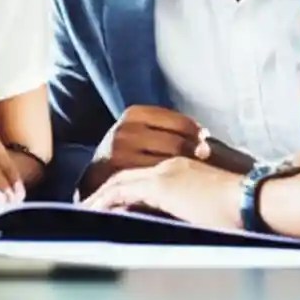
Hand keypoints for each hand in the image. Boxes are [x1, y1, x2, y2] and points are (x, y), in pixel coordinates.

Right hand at [81, 105, 201, 195]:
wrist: (94, 176)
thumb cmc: (125, 151)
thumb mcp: (139, 130)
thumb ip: (165, 128)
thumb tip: (205, 134)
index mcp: (134, 114)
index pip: (179, 122)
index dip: (196, 133)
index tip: (204, 141)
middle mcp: (126, 131)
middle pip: (177, 143)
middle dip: (193, 152)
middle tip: (201, 159)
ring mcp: (122, 154)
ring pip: (169, 162)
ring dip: (183, 168)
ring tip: (189, 172)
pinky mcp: (121, 175)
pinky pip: (156, 180)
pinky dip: (169, 181)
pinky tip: (175, 185)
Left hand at [83, 157, 243, 229]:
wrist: (253, 199)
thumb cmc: (243, 209)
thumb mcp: (212, 205)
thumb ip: (193, 206)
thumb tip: (186, 218)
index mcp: (183, 171)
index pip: (146, 178)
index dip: (127, 189)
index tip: (112, 204)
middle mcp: (171, 166)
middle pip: (129, 176)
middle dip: (108, 190)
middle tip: (89, 203)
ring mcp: (165, 173)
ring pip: (121, 181)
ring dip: (101, 195)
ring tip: (85, 208)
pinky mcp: (162, 185)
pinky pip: (122, 190)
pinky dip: (105, 199)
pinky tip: (93, 210)